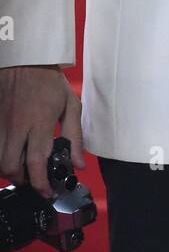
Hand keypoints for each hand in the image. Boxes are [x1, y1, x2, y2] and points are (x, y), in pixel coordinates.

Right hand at [0, 65, 85, 197]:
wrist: (25, 60)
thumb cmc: (49, 81)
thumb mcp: (70, 104)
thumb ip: (74, 135)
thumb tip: (78, 163)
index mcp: (40, 121)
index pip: (36, 162)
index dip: (40, 182)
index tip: (46, 191)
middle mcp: (17, 125)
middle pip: (11, 167)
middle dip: (22, 179)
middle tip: (33, 178)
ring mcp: (2, 123)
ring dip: (10, 169)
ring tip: (23, 166)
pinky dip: (2, 155)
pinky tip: (12, 151)